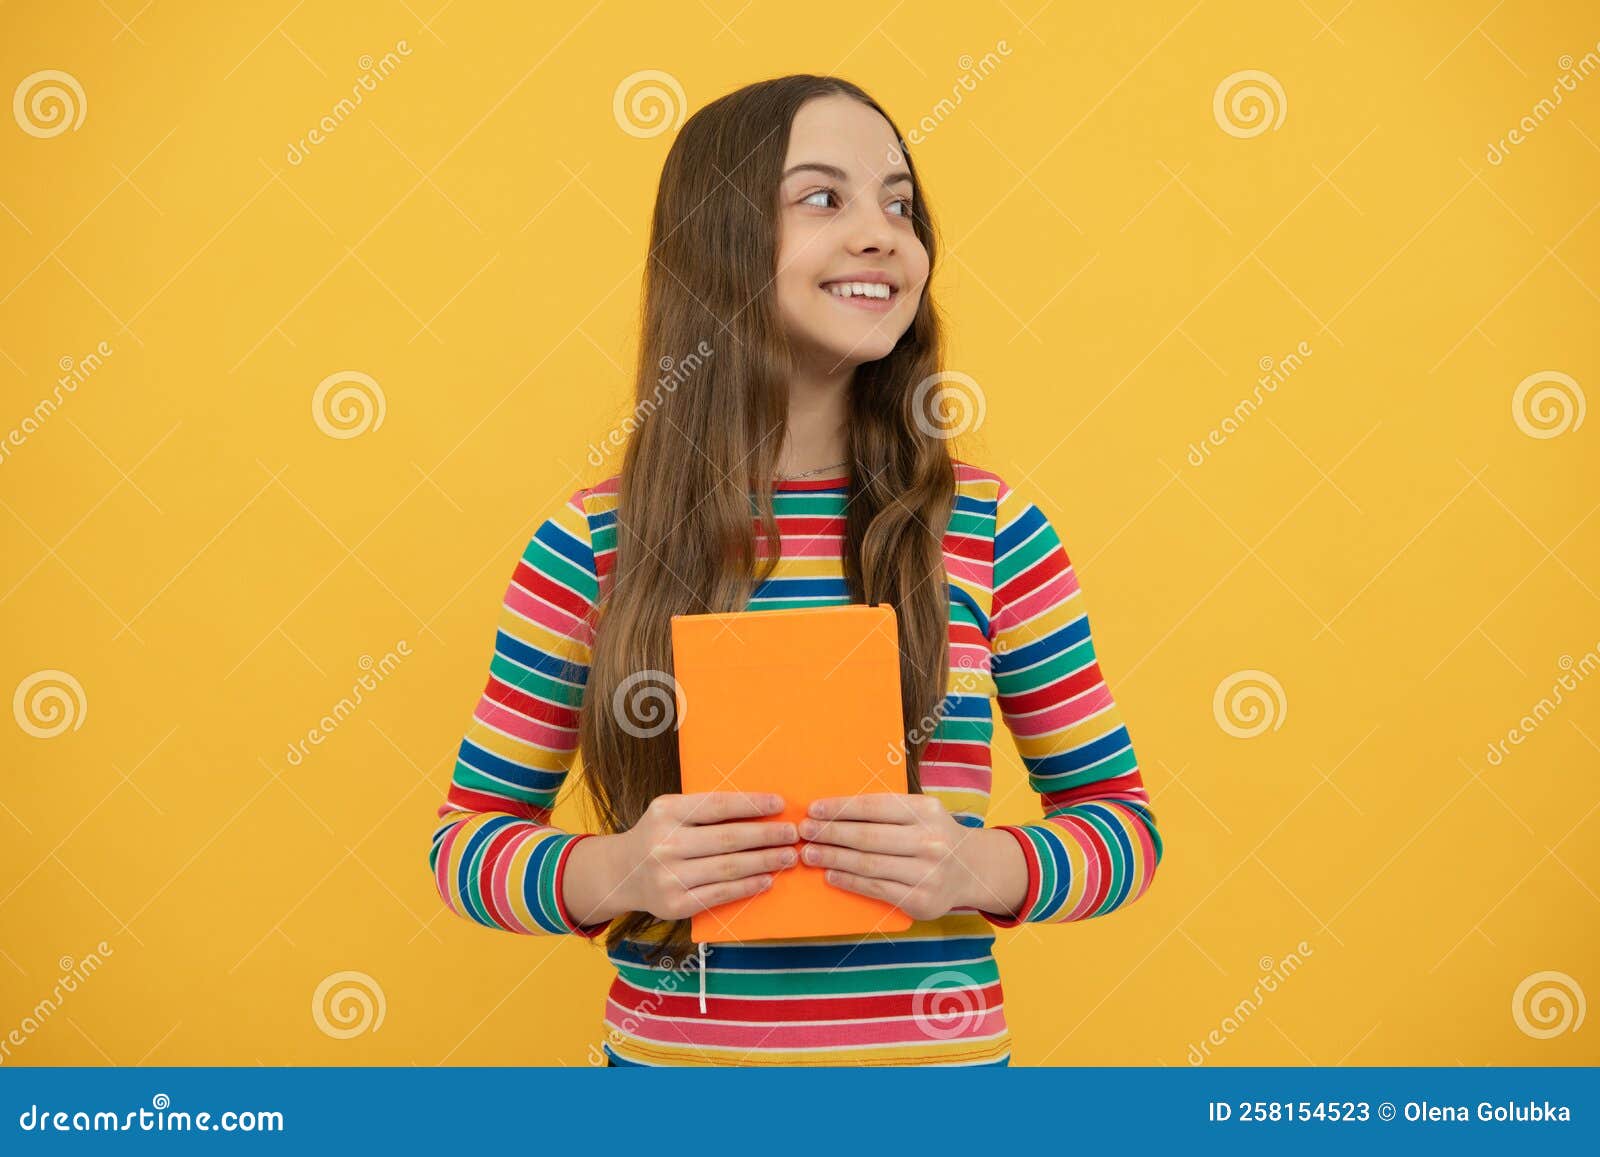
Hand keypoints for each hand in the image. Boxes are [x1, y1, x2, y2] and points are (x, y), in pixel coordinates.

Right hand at [611, 792, 800, 922]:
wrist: (622, 873)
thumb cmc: (659, 835)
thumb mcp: (672, 811)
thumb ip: (706, 809)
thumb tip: (761, 807)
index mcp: (667, 812)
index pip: (718, 805)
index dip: (752, 804)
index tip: (780, 804)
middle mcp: (665, 844)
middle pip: (728, 838)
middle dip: (767, 835)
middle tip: (793, 834)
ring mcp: (668, 876)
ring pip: (729, 868)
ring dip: (765, 862)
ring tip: (788, 857)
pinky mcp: (674, 904)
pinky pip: (720, 894)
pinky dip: (748, 887)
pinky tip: (767, 880)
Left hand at [798, 793, 1010, 921]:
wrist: (970, 869)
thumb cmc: (932, 834)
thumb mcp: (920, 812)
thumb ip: (885, 810)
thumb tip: (831, 810)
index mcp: (926, 811)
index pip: (874, 807)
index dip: (840, 808)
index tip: (813, 809)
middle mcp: (930, 841)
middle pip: (868, 837)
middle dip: (830, 833)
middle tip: (804, 832)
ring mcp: (928, 873)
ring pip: (869, 864)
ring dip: (833, 859)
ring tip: (810, 854)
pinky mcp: (922, 900)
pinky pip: (877, 889)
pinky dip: (850, 881)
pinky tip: (831, 875)